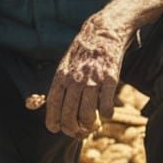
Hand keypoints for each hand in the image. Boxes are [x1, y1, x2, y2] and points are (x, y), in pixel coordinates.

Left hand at [45, 13, 127, 137]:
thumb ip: (61, 84)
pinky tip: (106, 113)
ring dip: (89, 126)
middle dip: (72, 129)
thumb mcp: (65, 64)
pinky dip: (106, 115)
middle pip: (69, 115)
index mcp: (61, 76)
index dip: (53, 122)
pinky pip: (106, 108)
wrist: (104, 31)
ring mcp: (93, 81)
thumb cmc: (84, 51)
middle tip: (78, 131)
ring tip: (92, 124)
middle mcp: (75, 80)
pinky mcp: (110, 80)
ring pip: (87, 116)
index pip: (53, 106)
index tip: (56, 129)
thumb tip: (53, 106)